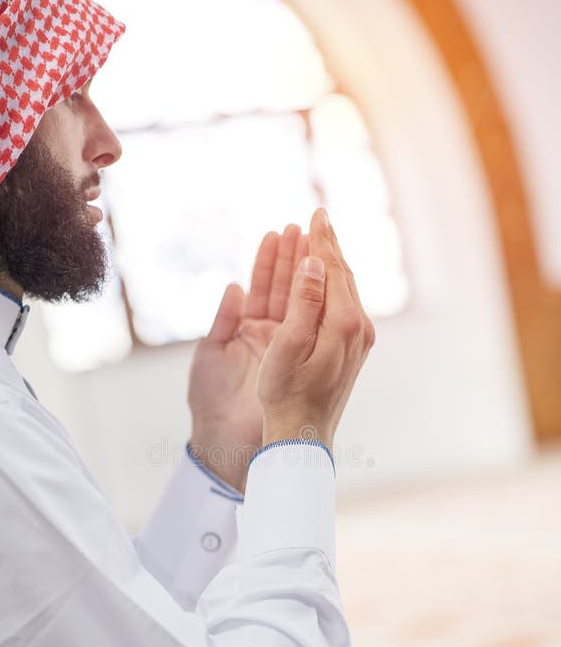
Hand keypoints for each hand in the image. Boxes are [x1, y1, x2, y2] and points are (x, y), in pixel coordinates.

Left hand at [188, 224, 309, 492]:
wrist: (228, 438)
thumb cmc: (211, 399)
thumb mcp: (211, 353)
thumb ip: (224, 320)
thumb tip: (236, 287)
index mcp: (248, 331)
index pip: (262, 288)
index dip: (270, 261)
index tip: (279, 232)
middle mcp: (272, 336)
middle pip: (286, 289)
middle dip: (295, 257)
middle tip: (304, 225)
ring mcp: (290, 348)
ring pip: (302, 303)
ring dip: (308, 272)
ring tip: (314, 239)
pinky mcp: (303, 362)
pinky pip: (312, 327)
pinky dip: (319, 302)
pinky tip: (326, 277)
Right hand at [258, 207, 375, 448]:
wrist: (303, 433)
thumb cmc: (287, 393)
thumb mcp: (288, 345)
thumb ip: (304, 302)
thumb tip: (314, 263)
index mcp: (344, 323)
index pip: (332, 269)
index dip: (322, 240)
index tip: (317, 214)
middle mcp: (358, 328)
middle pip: (343, 275)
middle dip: (329, 245)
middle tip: (320, 217)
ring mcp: (359, 339)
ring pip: (345, 289)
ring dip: (331, 263)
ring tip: (322, 240)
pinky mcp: (353, 348)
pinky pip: (344, 304)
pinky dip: (334, 284)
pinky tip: (327, 279)